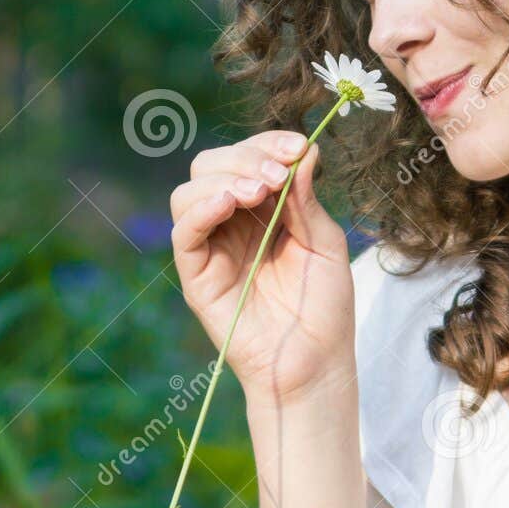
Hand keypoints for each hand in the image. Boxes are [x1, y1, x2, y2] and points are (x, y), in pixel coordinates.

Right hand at [169, 130, 355, 405]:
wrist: (315, 364)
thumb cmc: (324, 307)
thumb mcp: (325, 243)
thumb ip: (306, 199)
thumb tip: (304, 151)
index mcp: (263, 209)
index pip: (249, 157)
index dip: (268, 144)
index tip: (297, 146)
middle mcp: (232, 222)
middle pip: (213, 165)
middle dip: (246, 157)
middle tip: (277, 174)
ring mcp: (211, 247)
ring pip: (191, 191)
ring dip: (224, 179)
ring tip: (258, 191)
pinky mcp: (196, 274)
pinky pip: (184, 232)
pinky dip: (201, 208)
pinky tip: (229, 203)